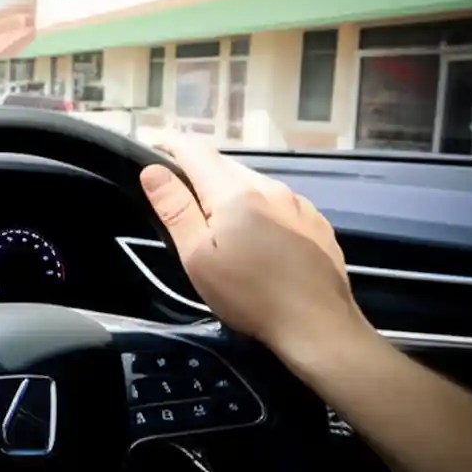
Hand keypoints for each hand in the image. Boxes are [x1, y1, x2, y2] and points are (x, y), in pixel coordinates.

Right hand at [139, 135, 372, 364]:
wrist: (318, 327)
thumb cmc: (249, 296)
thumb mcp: (197, 257)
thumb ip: (176, 209)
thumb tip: (152, 170)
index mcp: (235, 193)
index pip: (195, 150)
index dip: (170, 144)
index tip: (153, 146)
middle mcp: (269, 188)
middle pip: (225, 165)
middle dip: (198, 170)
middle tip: (179, 194)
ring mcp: (298, 204)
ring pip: (253, 183)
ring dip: (230, 190)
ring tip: (218, 219)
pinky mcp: (316, 223)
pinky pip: (279, 202)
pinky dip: (259, 207)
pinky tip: (258, 237)